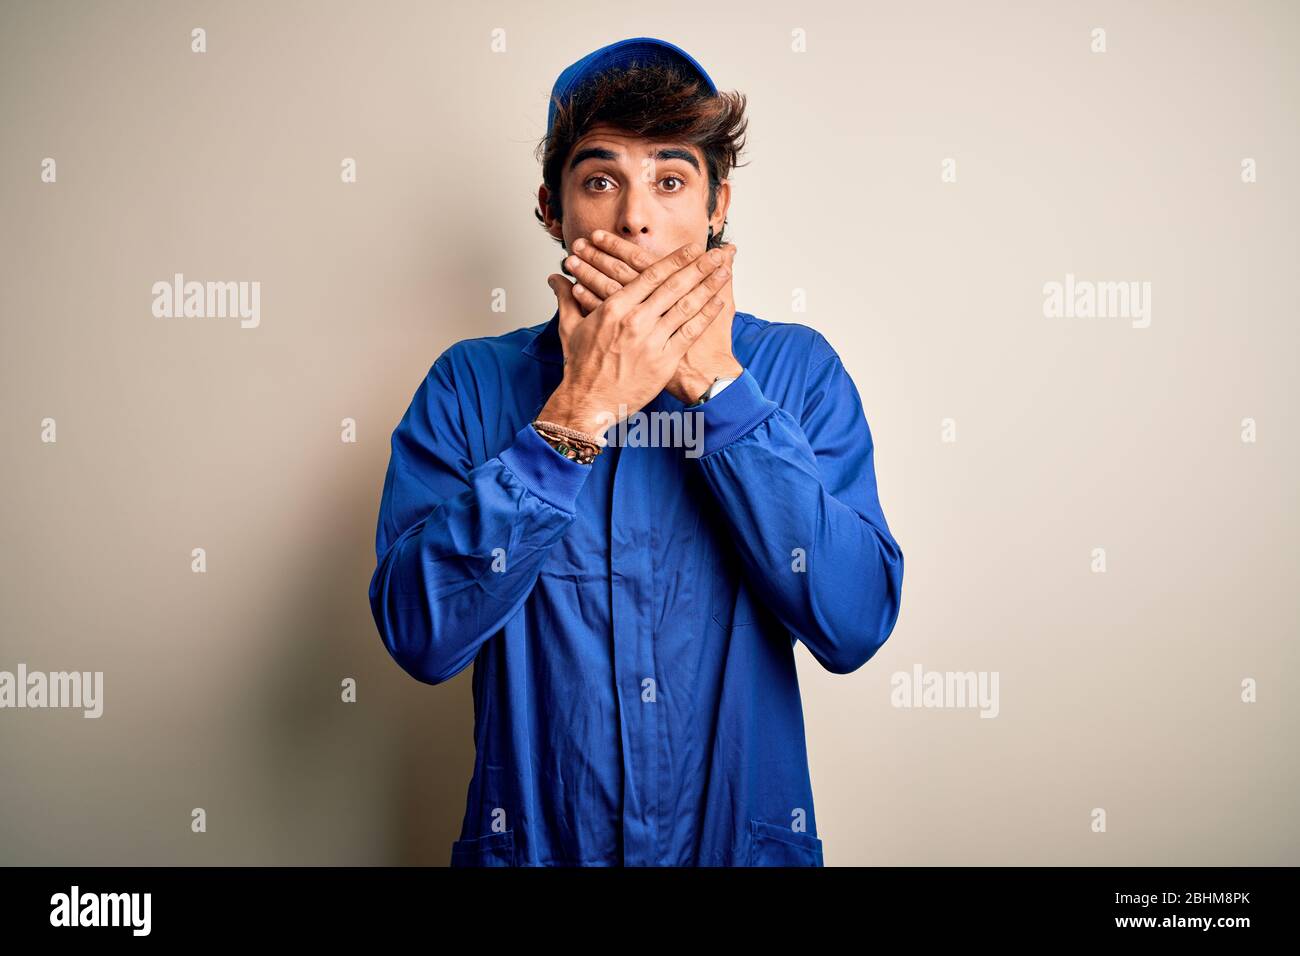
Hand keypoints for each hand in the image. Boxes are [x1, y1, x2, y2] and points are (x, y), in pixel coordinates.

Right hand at [563, 231, 740, 403]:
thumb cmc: (580, 368)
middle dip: (699, 267)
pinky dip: (706, 316)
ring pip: (686, 306)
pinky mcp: (663, 361)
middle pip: (674, 286)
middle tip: (716, 253)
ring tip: (724, 271)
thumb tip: (554, 278)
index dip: (675, 259)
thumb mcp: (569, 327)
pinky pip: (690, 333)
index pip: (651, 276)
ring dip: (708, 286)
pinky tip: (718, 303)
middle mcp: (635, 321)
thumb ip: (566, 298)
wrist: (588, 402)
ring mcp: (651, 341)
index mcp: (614, 308)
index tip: (691, 248)